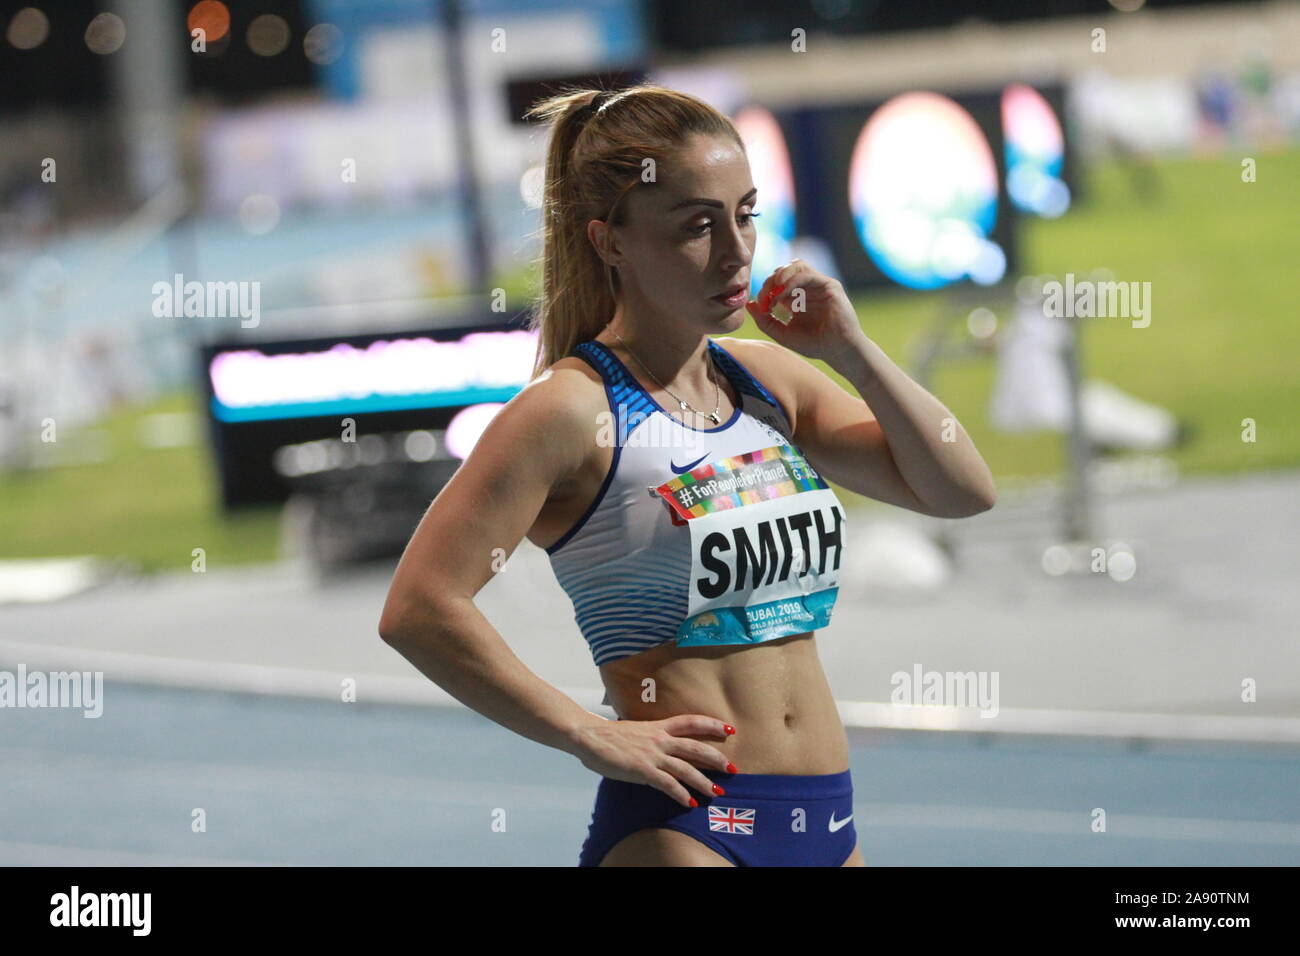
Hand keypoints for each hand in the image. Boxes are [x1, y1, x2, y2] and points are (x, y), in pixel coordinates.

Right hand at [570, 714, 736, 807]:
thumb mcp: (636, 730)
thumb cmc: (608, 735)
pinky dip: (680, 793)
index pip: (691, 722)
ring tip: (717, 792)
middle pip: (696, 746)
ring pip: (686, 768)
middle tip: (732, 768)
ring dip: (704, 781)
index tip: (729, 729)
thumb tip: (660, 744)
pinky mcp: (643, 770)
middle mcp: (660, 739)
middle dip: (716, 758)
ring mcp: (652, 755)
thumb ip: (651, 736)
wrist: (589, 736)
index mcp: (658, 727)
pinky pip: (667, 784)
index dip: (712, 725)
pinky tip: (690, 802)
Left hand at [745, 258, 867, 365]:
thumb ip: (765, 320)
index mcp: (795, 297)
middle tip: (764, 299)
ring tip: (773, 293)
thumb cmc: (814, 344)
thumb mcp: (783, 334)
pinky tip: (783, 295)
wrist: (838, 351)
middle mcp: (806, 288)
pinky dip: (792, 281)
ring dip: (780, 276)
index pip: (775, 282)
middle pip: (783, 270)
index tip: (760, 307)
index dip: (764, 291)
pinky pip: (807, 273)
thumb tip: (748, 304)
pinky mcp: (829, 285)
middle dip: (769, 282)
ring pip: (796, 265)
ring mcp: (818, 285)